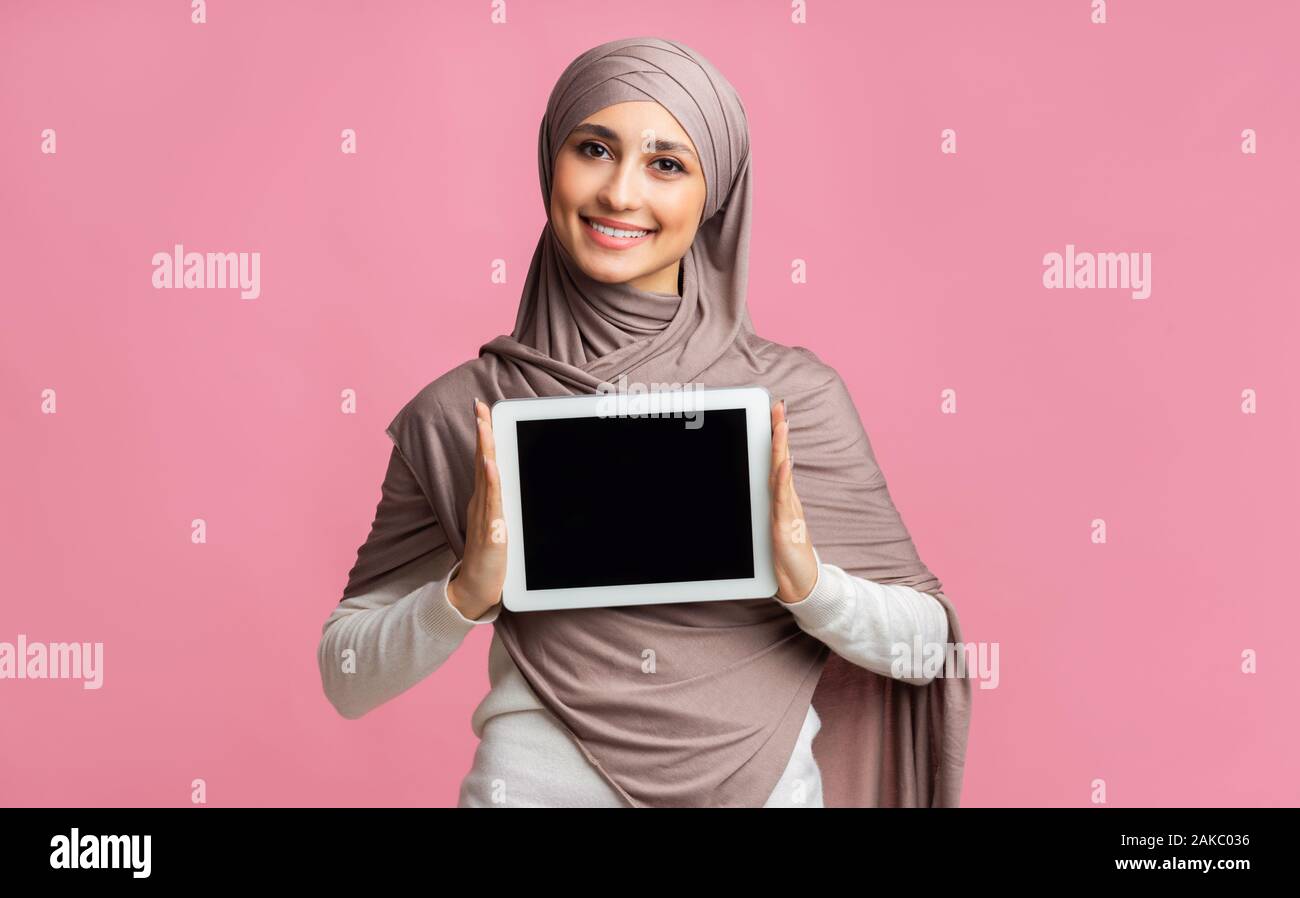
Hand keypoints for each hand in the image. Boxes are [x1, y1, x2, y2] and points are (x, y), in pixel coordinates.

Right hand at [446, 398, 507, 619]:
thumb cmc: (490, 559)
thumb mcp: (501, 527)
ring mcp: (484, 515)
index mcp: (485, 500)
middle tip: (480, 406)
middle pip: (483, 461)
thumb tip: (510, 489)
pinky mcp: (492, 531)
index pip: (486, 461)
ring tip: (484, 425)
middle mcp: (481, 503)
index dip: (485, 435)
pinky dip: (490, 481)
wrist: (476, 590)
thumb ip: (503, 508)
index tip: (484, 410)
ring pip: (486, 476)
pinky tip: (489, 464)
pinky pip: (491, 502)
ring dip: (485, 448)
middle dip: (483, 432)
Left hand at [770, 398, 818, 603]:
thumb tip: (753, 489)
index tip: (773, 412)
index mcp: (780, 497)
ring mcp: (787, 510)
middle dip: (779, 432)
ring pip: (782, 473)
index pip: (776, 461)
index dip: (775, 437)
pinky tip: (785, 461)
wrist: (800, 584)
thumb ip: (766, 507)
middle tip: (778, 405)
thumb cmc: (783, 556)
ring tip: (781, 423)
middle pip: (780, 459)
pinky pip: (784, 499)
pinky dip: (784, 479)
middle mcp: (786, 499)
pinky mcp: (786, 526)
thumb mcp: (769, 526)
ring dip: (781, 447)